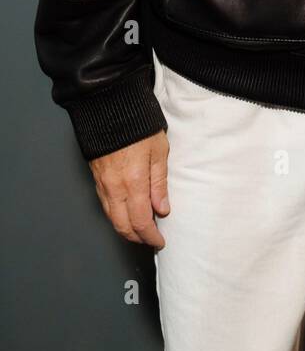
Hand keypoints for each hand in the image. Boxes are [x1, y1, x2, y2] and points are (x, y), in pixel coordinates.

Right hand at [88, 131, 170, 247]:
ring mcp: (102, 184)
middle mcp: (115, 188)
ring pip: (111, 218)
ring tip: (140, 229)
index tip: (159, 241)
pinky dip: (115, 216)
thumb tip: (162, 209)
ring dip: (125, 229)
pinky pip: (104, 205)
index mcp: (133, 183)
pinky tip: (125, 213)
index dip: (150, 237)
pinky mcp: (96, 178)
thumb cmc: (138, 125)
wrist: (109, 108)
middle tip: (151, 240)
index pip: (141, 222)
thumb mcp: (159, 151)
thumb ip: (159, 183)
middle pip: (123, 226)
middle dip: (137, 238)